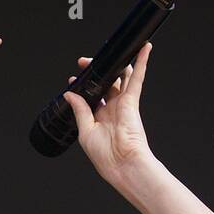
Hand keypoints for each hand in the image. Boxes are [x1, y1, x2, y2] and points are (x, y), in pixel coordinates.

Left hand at [62, 42, 154, 183]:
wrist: (122, 165)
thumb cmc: (106, 156)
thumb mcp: (85, 132)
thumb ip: (79, 111)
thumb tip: (70, 95)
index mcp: (100, 118)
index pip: (91, 96)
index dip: (82, 86)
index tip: (73, 79)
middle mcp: (112, 109)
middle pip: (105, 83)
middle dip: (95, 70)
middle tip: (83, 63)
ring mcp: (123, 104)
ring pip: (121, 77)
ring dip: (116, 63)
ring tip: (108, 51)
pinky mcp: (132, 101)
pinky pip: (137, 78)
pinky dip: (141, 62)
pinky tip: (144, 48)